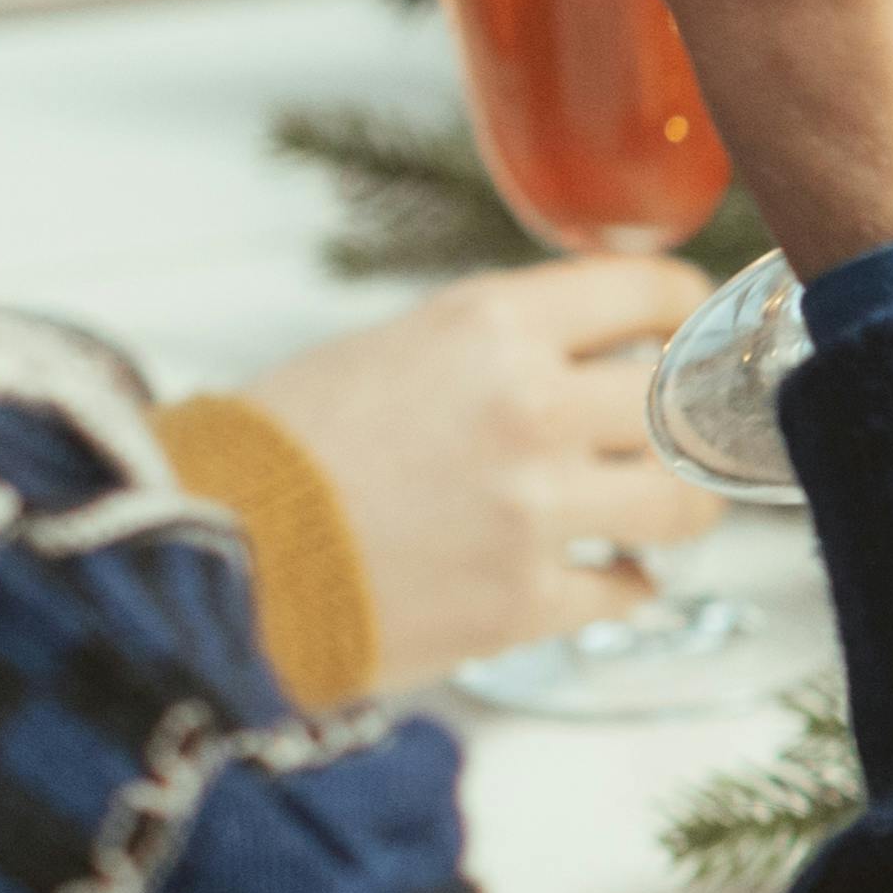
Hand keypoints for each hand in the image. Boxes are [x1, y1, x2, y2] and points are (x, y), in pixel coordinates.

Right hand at [224, 261, 723, 687]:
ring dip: (681, 504)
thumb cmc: (270, 452)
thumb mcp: (386, 350)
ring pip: (685, 502)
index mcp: (491, 327)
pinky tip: (606, 574)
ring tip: (657, 506)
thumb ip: (493, 348)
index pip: (646, 291)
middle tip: (678, 427)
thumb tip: (578, 353)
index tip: (687, 324)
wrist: (204, 559)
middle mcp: (531, 409)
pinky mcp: (527, 601)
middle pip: (683, 400)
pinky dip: (626, 582)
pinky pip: (630, 587)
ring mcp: (538, 510)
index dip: (680, 308)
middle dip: (688, 414)